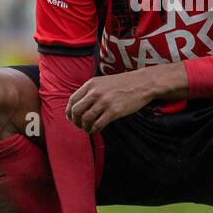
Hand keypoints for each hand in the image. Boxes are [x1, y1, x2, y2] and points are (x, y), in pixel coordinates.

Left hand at [66, 64, 185, 134]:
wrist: (143, 83)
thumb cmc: (124, 84)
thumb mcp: (103, 82)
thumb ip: (91, 90)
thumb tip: (80, 105)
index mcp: (91, 84)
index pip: (72, 100)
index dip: (69, 112)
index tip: (72, 118)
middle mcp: (95, 92)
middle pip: (76, 111)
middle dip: (75, 121)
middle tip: (80, 126)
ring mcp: (105, 102)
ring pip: (86, 119)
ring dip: (85, 127)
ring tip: (89, 129)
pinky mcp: (114, 111)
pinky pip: (98, 124)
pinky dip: (94, 130)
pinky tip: (96, 130)